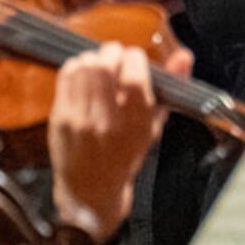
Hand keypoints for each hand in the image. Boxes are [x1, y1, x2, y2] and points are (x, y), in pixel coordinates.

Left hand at [48, 42, 184, 244]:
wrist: (91, 190)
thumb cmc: (125, 157)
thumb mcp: (153, 126)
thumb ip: (171, 88)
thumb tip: (184, 56)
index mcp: (136, 122)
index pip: (134, 71)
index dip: (135, 57)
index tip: (134, 60)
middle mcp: (108, 120)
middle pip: (106, 63)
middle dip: (113, 54)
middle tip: (116, 60)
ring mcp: (81, 118)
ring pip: (86, 65)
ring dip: (94, 59)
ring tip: (100, 69)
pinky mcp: (60, 117)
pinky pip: (66, 75)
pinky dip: (76, 68)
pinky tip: (84, 77)